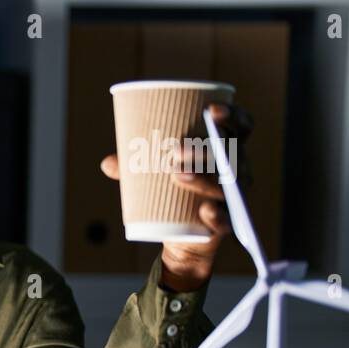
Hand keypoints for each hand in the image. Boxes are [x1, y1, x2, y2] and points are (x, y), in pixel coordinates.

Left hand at [101, 102, 253, 291]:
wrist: (183, 237)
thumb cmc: (173, 193)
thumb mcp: (154, 178)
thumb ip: (133, 169)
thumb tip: (108, 163)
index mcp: (225, 152)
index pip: (241, 128)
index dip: (233, 116)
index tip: (212, 110)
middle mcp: (236, 173)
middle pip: (231, 156)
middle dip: (205, 151)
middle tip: (176, 150)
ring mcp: (233, 199)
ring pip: (227, 187)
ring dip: (204, 180)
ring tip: (177, 174)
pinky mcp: (225, 225)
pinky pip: (226, 221)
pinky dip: (217, 216)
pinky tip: (205, 211)